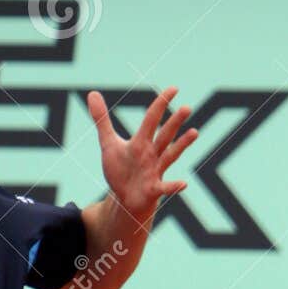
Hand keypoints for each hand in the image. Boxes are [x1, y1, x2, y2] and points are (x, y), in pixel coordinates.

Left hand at [88, 87, 197, 220]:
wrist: (124, 199)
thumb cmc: (120, 170)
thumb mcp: (108, 144)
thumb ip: (102, 120)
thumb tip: (92, 93)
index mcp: (140, 141)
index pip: (152, 118)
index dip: (161, 104)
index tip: (174, 89)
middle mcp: (151, 154)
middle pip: (164, 135)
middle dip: (174, 122)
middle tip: (187, 107)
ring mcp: (155, 171)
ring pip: (170, 155)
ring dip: (182, 145)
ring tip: (195, 132)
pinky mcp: (153, 190)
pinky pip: (165, 187)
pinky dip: (173, 186)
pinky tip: (183, 184)